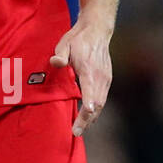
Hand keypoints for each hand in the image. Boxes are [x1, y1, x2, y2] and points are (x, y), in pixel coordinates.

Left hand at [50, 18, 112, 135]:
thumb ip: (60, 54)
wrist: (97, 29)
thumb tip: (55, 62)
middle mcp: (101, 77)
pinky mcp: (107, 79)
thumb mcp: (65, 43)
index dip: (86, 111)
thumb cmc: (78, 38)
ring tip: (81, 129)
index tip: (80, 122)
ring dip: (92, 117)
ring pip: (101, 103)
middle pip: (97, 105)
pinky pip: (102, 98)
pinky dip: (96, 110)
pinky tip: (88, 117)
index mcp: (89, 70)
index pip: (90, 95)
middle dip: (87, 120)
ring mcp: (106, 79)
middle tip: (76, 133)